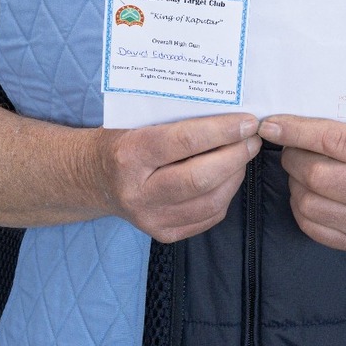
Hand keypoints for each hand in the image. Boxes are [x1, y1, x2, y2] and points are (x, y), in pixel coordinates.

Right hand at [93, 113, 258, 241]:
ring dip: (235, 176)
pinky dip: (226, 195)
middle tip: (252, 139)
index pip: (182, 141)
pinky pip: (208, 216)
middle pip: (200, 178)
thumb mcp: (137, 121)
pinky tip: (229, 176)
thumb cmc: (121, 140)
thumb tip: (227, 112)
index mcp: (128, 155)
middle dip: (235, 156)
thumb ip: (176, 119)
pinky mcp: (164, 233)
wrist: (94, 179)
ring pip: (210, 201)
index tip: (247, 122)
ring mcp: (150, 218)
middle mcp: (137, 192)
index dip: (221, 131)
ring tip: (243, 155)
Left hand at [261, 115, 345, 252]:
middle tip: (292, 149)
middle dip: (292, 158)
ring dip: (294, 182)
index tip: (270, 126)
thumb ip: (335, 121)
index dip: (296, 131)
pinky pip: (308, 223)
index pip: (332, 141)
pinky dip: (299, 204)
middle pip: (315, 175)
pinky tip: (310, 191)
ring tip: (304, 170)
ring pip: (306, 201)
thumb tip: (282, 121)